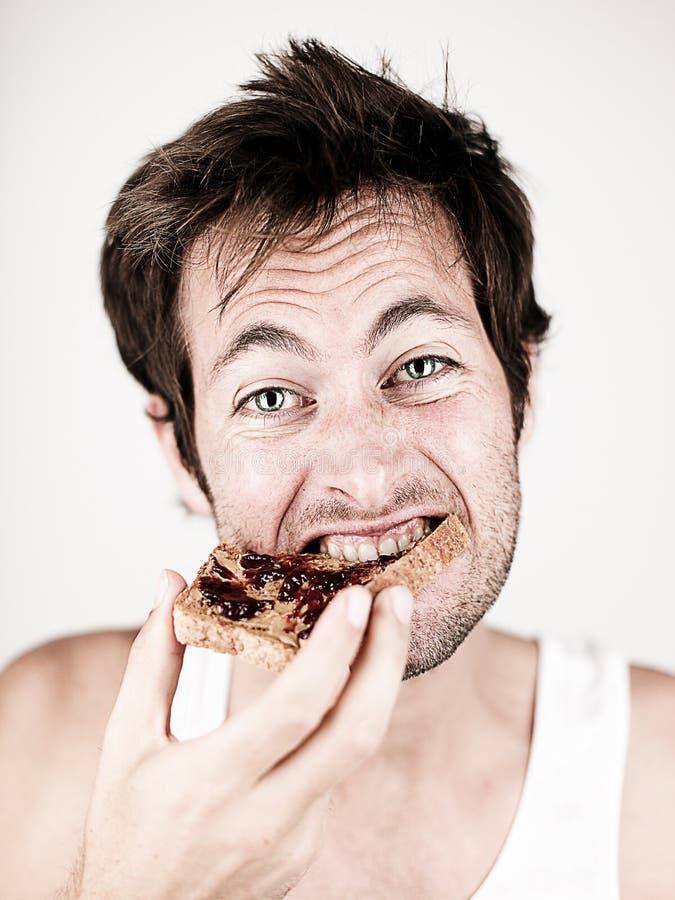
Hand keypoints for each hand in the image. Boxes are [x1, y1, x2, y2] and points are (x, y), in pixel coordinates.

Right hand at [68, 569, 412, 898]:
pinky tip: (346, 684)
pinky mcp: (308, 847)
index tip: (356, 600)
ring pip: (356, 752)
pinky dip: (347, 720)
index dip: (335, 649)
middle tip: (397, 602)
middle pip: (355, 733)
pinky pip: (338, 773)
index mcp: (213, 783)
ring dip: (377, 684)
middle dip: (386, 659)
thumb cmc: (127, 831)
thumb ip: (153, 659)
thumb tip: (171, 583)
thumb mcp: (125, 741)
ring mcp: (295, 838)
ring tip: (386, 629)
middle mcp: (265, 816)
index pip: (297, 707)